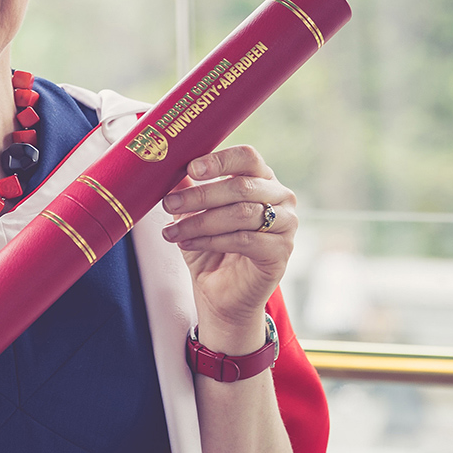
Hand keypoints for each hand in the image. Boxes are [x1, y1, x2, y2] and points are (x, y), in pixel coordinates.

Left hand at [160, 146, 296, 352]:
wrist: (223, 294)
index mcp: (261, 179)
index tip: (191, 168)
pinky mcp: (281, 252)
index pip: (247, 157)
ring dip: (200, 221)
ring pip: (241, 213)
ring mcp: (286, 224)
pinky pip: (244, 240)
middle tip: (168, 203)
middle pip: (241, 186)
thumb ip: (187, 189)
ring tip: (173, 230)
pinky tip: (188, 244)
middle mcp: (280, 197)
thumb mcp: (194, 214)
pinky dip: (211, 240)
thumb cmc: (211, 248)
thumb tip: (166, 166)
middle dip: (200, 195)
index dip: (220, 161)